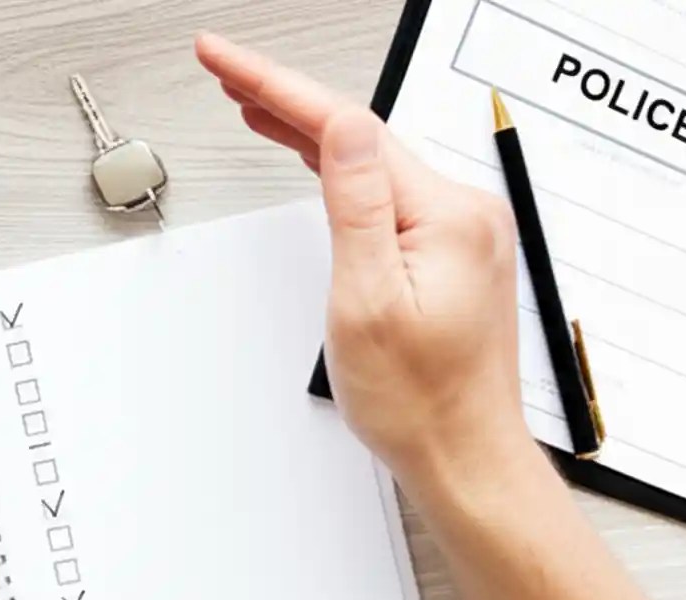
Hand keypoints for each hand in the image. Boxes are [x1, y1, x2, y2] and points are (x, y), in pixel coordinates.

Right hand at [196, 34, 531, 496]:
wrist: (463, 452)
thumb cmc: (418, 399)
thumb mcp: (368, 300)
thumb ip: (356, 205)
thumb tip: (344, 128)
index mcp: (445, 215)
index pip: (345, 127)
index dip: (276, 87)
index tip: (225, 61)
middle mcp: (461, 211)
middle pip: (357, 132)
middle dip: (283, 95)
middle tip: (222, 68)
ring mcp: (457, 228)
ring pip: (368, 157)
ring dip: (306, 125)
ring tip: (251, 98)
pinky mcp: (447, 248)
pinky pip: (383, 188)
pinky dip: (337, 166)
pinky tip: (309, 152)